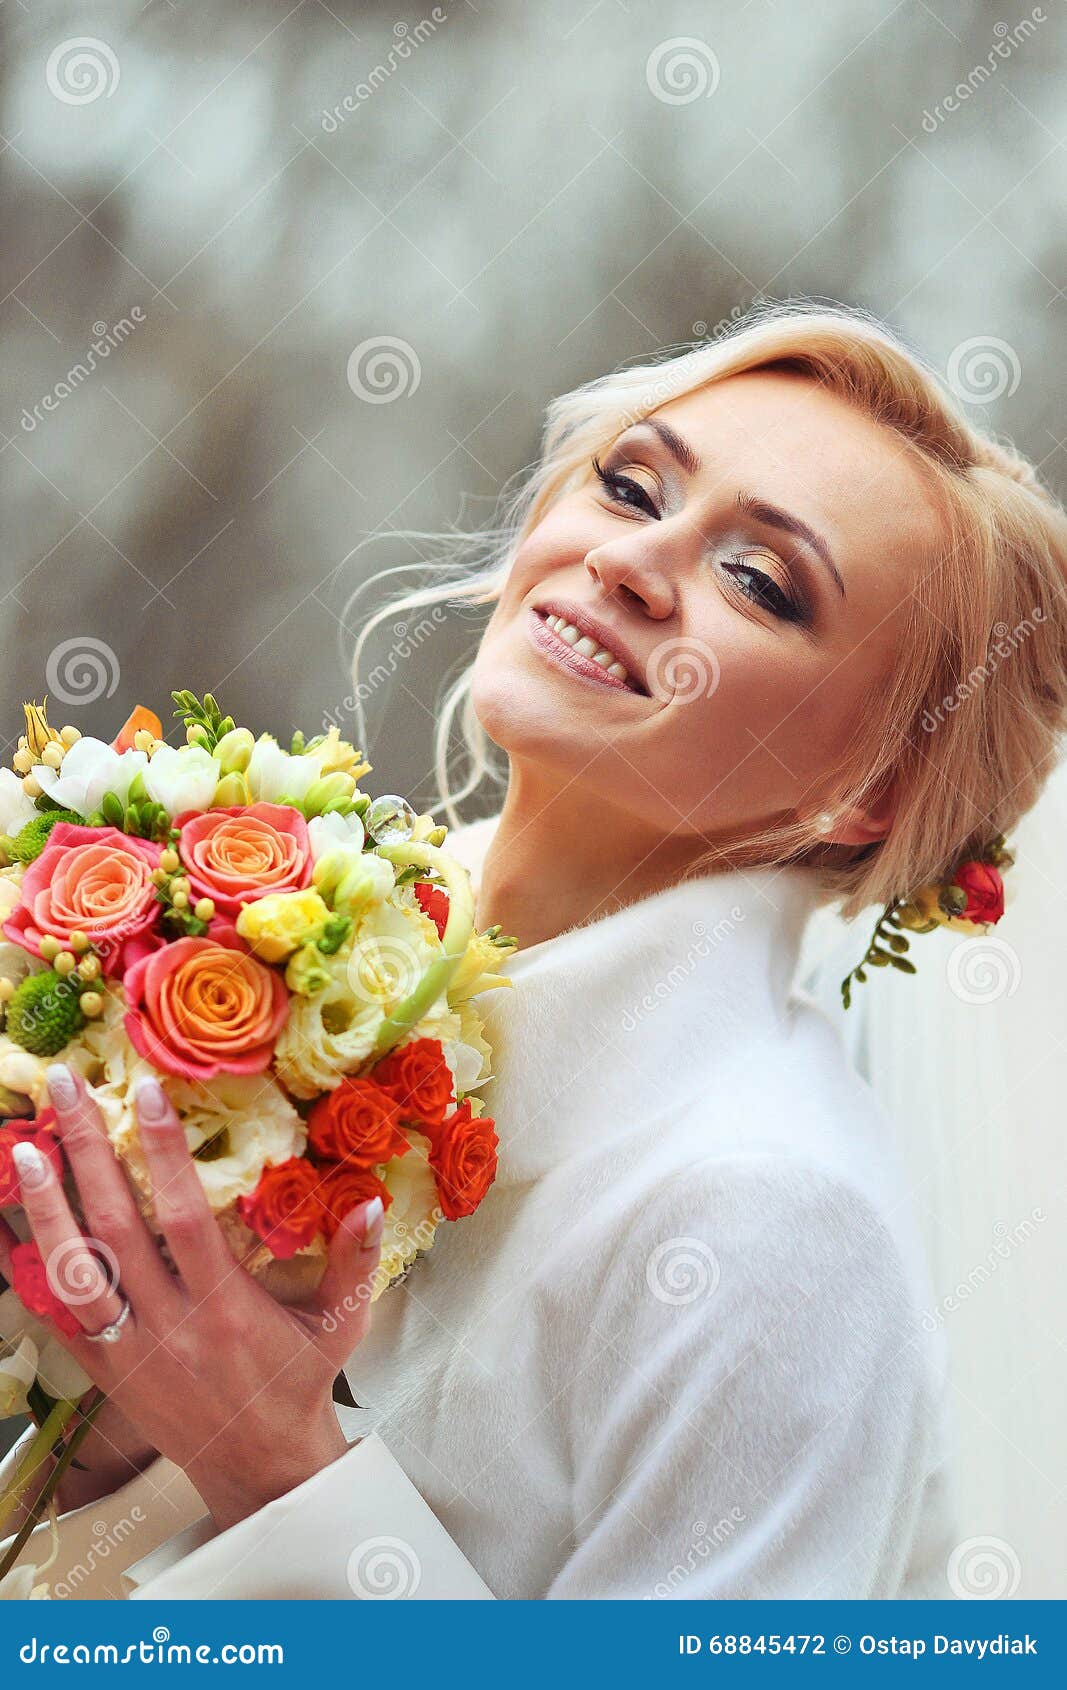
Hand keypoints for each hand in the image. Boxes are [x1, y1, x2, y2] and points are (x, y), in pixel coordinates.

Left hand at [0, 1065, 382, 1532]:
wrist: (259, 1468)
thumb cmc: (299, 1383)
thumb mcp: (341, 1324)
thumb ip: (355, 1262)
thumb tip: (372, 1199)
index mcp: (224, 1307)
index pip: (184, 1217)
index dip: (163, 1153)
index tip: (145, 1093)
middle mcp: (168, 1326)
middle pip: (116, 1228)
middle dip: (86, 1152)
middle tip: (64, 1089)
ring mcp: (128, 1351)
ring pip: (73, 1272)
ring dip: (46, 1207)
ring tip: (25, 1148)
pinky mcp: (104, 1372)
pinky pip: (57, 1317)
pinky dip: (28, 1271)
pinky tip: (8, 1225)